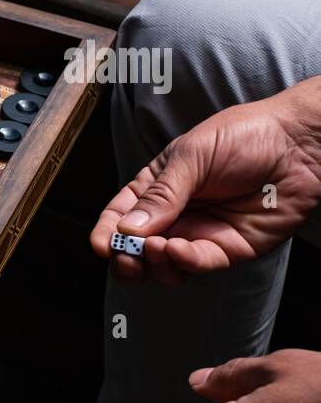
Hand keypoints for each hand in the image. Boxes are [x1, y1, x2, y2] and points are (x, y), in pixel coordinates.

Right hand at [90, 80, 320, 284]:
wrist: (300, 144)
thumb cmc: (245, 136)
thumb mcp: (191, 156)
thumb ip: (161, 195)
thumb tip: (128, 229)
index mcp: (156, 188)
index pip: (120, 216)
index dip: (107, 233)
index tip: (102, 246)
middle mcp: (174, 215)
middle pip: (137, 249)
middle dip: (126, 259)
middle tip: (128, 258)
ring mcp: (200, 234)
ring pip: (164, 265)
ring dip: (154, 264)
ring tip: (158, 248)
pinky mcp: (229, 249)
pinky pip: (199, 264)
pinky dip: (184, 262)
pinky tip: (179, 250)